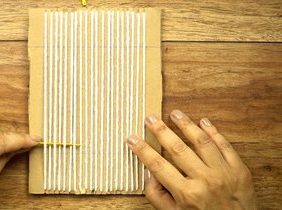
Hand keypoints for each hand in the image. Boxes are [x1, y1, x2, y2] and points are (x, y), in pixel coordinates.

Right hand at [127, 110, 256, 209]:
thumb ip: (158, 197)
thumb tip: (149, 173)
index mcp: (187, 194)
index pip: (158, 165)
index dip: (142, 150)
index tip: (132, 139)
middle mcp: (205, 180)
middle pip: (177, 148)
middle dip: (161, 130)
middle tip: (150, 118)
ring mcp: (224, 173)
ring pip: (202, 141)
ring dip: (186, 125)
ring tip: (175, 113)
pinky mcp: (239, 170)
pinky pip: (225, 145)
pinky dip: (214, 132)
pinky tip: (204, 122)